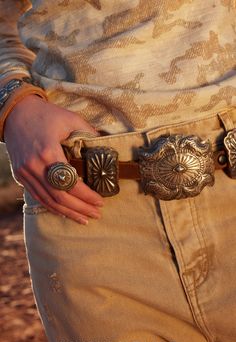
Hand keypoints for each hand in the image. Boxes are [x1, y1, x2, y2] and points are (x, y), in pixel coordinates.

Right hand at [4, 95, 103, 224]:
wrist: (15, 112)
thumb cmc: (45, 114)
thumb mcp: (70, 119)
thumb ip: (88, 133)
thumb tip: (105, 147)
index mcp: (48, 152)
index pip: (71, 183)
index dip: (87, 196)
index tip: (101, 201)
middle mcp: (34, 166)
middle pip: (60, 197)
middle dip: (80, 208)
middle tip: (96, 214)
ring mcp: (25, 172)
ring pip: (48, 201)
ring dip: (67, 212)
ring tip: (84, 219)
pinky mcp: (20, 174)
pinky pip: (37, 196)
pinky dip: (52, 207)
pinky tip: (65, 212)